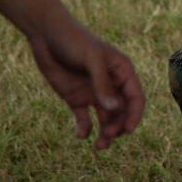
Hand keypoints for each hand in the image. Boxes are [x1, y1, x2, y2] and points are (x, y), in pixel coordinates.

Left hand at [27, 15, 144, 150]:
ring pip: (105, 118)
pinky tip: (81, 134)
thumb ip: (102, 84)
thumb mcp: (91, 59)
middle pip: (121, 112)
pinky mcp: (75, 98)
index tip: (127, 130)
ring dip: (105, 132)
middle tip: (107, 136)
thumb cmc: (73, 40)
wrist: (46, 34)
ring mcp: (93, 92)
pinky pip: (84, 118)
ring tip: (98, 146)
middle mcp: (110, 84)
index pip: (135, 97)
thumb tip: (114, 109)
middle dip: (117, 126)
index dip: (134, 115)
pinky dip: (84, 129)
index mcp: (121, 72)